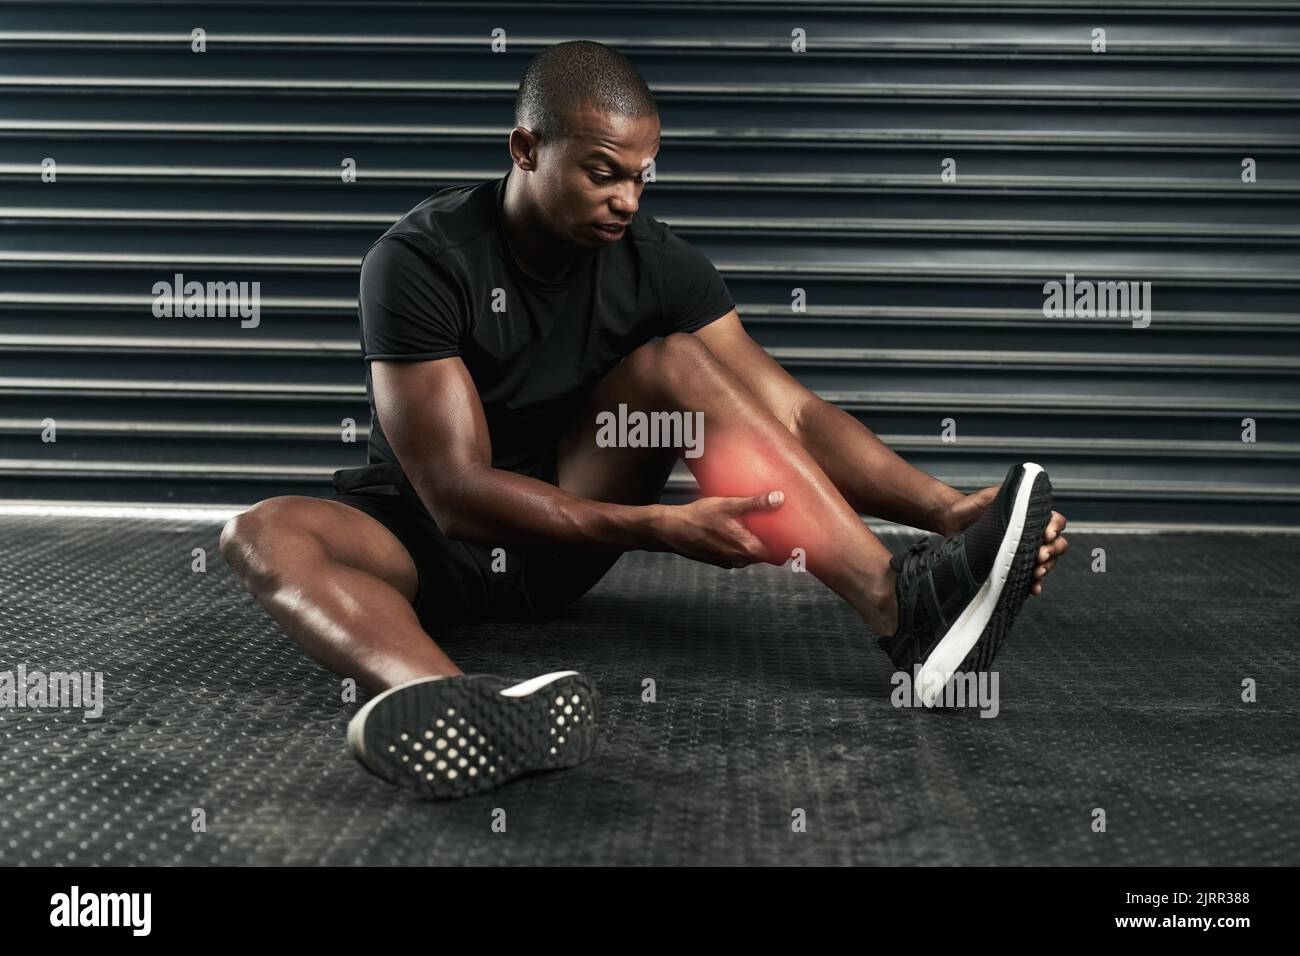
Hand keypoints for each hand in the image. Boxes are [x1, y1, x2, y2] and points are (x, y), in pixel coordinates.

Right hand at [657, 491, 784, 568]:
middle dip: (772, 544)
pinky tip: (736, 531)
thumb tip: (779, 498)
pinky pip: (736, 555)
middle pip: (765, 556)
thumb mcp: (729, 505)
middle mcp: (739, 560)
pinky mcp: (718, 560)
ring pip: (750, 556)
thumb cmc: (699, 517)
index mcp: (747, 549)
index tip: (794, 538)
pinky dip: (740, 546)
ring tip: (758, 527)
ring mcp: (727, 562)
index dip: (788, 549)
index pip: (778, 557)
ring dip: (755, 545)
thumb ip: (756, 503)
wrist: (671, 530)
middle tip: (778, 527)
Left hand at [939, 485, 1067, 596]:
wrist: (952, 521)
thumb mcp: (993, 495)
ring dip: (1047, 568)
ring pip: (1047, 562)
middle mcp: (1031, 535)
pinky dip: (1035, 584)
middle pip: (1057, 545)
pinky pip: (1029, 578)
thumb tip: (1026, 488)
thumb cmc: (972, 506)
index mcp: (1032, 517)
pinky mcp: (1011, 567)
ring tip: (1037, 571)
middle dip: (1053, 551)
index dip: (1056, 528)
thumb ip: (1010, 492)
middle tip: (1041, 555)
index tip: (1047, 534)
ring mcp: (1023, 552)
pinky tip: (1035, 587)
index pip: (1055, 522)